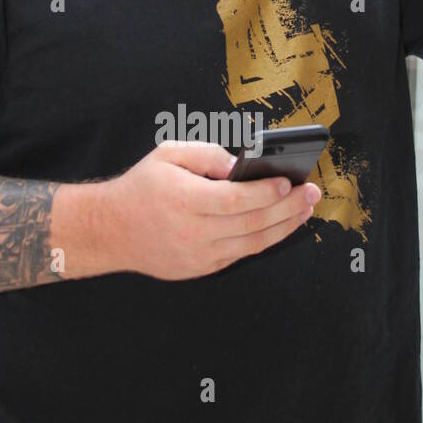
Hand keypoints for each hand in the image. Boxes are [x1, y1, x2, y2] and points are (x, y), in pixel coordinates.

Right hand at [100, 140, 319, 280]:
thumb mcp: (167, 155)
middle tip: (312, 194)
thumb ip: (206, 155)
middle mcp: (194, 232)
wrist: (111, 230)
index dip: (269, 192)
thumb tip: (239, 166)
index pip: (238, 200)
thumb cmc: (142, 188)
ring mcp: (199, 255)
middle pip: (254, 223)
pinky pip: (240, 254)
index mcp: (185, 200)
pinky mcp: (200, 268)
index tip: (290, 181)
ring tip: (304, 211)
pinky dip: (263, 240)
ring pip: (253, 244)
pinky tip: (279, 226)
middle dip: (289, 208)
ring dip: (284, 227)